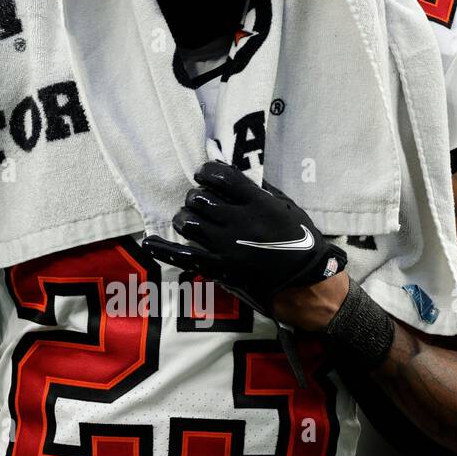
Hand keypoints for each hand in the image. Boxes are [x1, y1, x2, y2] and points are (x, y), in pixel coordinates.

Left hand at [143, 161, 346, 319]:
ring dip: (184, 216)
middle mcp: (240, 221)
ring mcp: (227, 246)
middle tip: (199, 201)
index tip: (202, 173)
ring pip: (189, 221)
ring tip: (188, 218)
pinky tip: (149, 241)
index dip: (206, 171)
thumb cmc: (302, 245)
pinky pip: (184, 256)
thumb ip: (264, 193)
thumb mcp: (289, 209)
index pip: (222, 176)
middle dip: (196, 196)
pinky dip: (164, 248)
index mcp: (259, 203)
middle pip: (201, 198)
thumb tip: (242, 180)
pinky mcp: (220, 268)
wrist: (306, 284)